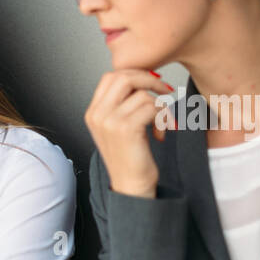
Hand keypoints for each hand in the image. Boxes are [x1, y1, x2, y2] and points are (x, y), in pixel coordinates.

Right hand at [83, 69, 173, 197]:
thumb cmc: (130, 157)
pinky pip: (152, 107)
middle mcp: (97, 115)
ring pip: (143, 94)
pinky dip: (163, 118)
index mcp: (93, 112)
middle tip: (165, 91)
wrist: (131, 186)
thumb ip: (122, 103)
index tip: (152, 83)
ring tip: (161, 124)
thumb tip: (142, 77)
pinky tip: (160, 134)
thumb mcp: (118, 126)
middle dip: (150, 80)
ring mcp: (109, 122)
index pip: (111, 77)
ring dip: (160, 107)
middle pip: (124, 77)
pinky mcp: (125, 129)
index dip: (135, 74)